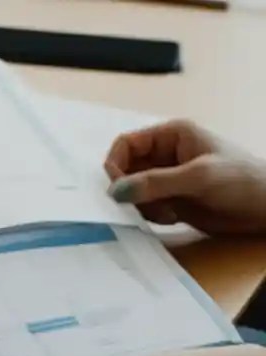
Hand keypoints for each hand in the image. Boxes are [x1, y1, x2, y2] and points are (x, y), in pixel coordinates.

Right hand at [104, 119, 265, 235]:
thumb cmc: (241, 182)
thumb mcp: (198, 177)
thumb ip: (156, 183)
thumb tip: (115, 192)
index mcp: (172, 135)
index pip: (126, 144)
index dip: (116, 165)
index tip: (118, 190)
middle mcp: (165, 154)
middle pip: (125, 169)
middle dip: (129, 189)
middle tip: (143, 206)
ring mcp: (167, 178)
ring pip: (132, 190)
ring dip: (141, 205)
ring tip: (166, 212)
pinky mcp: (170, 199)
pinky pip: (144, 205)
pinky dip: (150, 214)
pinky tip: (172, 218)